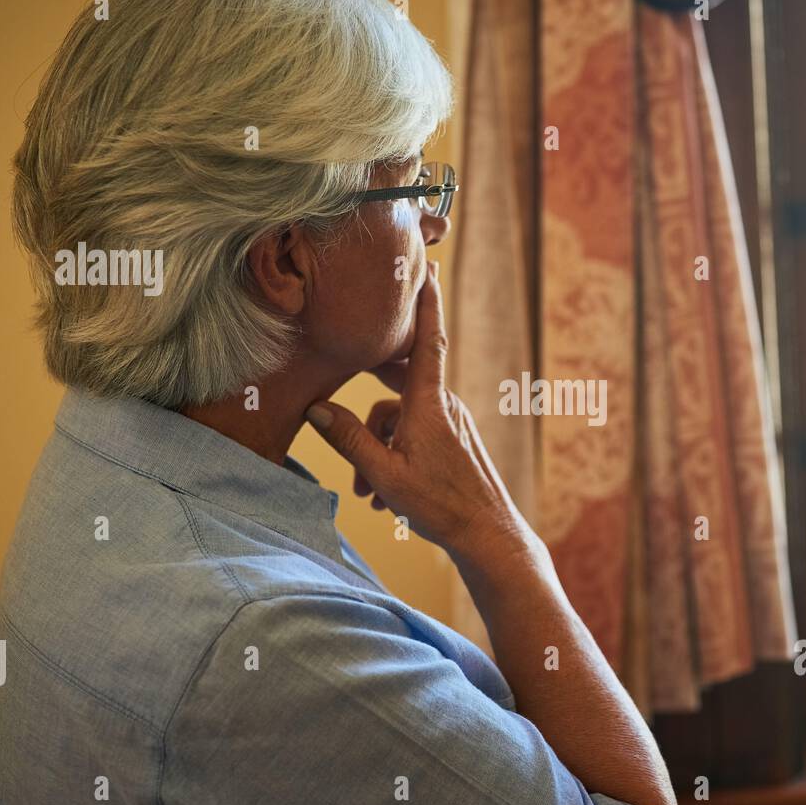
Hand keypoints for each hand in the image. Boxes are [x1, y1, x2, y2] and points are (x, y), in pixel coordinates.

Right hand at [305, 262, 532, 562]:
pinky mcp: (455, 445)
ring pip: (404, 419)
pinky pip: (417, 437)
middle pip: (402, 378)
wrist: (488, 536)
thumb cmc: (439, 505)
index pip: (427, 340)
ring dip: (379, 447)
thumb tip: (317, 409)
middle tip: (354, 366)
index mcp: (429, 405)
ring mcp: (452, 426)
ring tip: (368, 490)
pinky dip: (396, 458)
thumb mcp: (384, 473)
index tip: (426, 268)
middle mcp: (444, 407)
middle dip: (373, 383)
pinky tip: (386, 496)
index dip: (425, 303)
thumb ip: (348, 440)